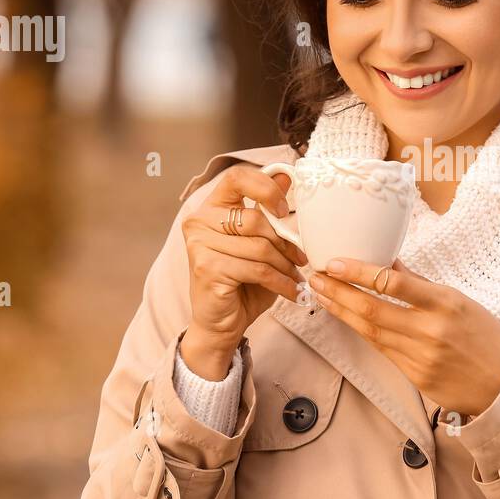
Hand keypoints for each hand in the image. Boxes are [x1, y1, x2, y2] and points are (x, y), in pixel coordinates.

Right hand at [179, 164, 309, 377]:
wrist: (221, 323)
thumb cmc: (243, 281)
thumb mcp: (261, 242)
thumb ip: (269, 211)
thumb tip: (287, 175)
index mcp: (212, 207)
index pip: (237, 177)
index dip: (266, 188)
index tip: (285, 209)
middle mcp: (199, 221)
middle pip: (256, 219)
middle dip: (284, 242)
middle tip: (300, 259)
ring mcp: (199, 244)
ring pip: (260, 246)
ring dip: (285, 265)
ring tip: (295, 276)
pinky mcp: (208, 268)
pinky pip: (257, 269)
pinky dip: (281, 282)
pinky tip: (291, 290)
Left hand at [308, 257, 499, 416]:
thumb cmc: (488, 337)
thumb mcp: (461, 301)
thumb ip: (422, 284)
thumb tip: (389, 261)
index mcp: (446, 303)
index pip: (394, 283)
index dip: (358, 273)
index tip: (334, 262)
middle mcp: (431, 330)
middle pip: (372, 310)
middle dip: (338, 292)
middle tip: (315, 277)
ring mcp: (421, 357)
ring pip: (370, 331)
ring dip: (341, 312)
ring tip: (322, 295)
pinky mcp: (415, 377)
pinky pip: (381, 350)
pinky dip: (361, 332)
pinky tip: (345, 318)